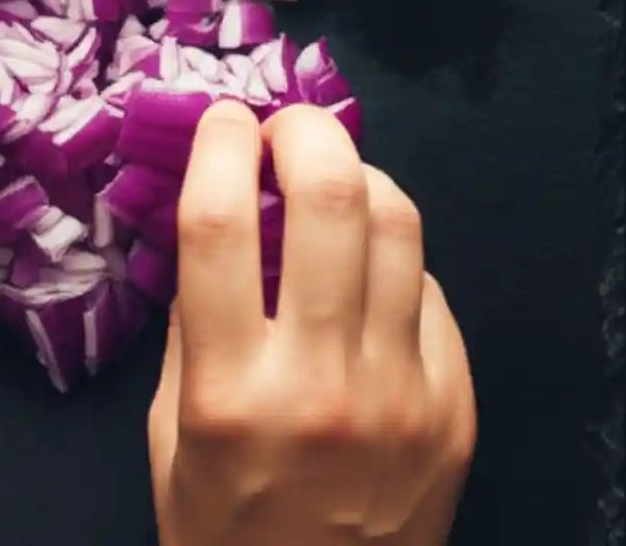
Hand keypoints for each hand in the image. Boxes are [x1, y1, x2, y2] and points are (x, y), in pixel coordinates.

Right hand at [149, 103, 476, 545]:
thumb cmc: (223, 529)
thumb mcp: (169, 435)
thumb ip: (192, 326)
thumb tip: (215, 224)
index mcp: (227, 393)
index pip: (219, 227)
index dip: (217, 147)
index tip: (219, 121)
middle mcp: (322, 384)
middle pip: (332, 200)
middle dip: (303, 132)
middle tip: (282, 129)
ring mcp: (403, 394)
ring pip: (400, 226)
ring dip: (358, 177)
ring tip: (331, 181)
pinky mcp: (455, 406)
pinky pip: (429, 291)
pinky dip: (393, 258)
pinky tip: (367, 271)